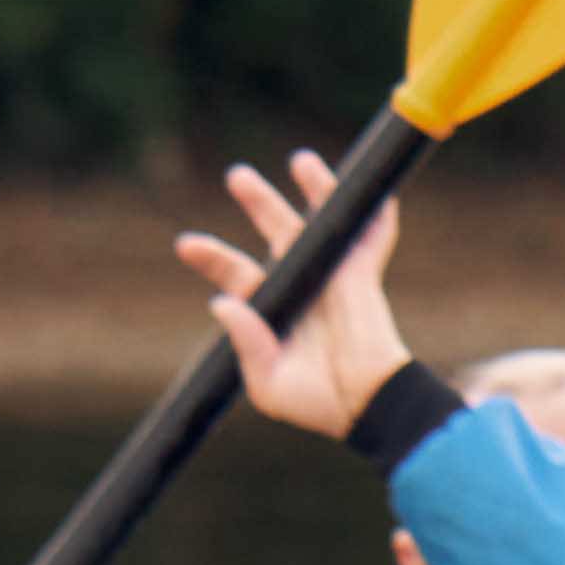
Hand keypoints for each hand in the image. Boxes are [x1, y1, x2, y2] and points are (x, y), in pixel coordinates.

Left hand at [184, 148, 414, 439]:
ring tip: (300, 159)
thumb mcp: (267, 383)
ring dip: (315, 190)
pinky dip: (377, 214)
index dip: (213, 258)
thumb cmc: (317, 404)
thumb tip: (221, 301)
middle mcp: (303, 288)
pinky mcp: (362, 277)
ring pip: (322, 223)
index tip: (186, 244)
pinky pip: (372, 238)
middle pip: (278, 234)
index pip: (239, 276)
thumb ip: (246, 343)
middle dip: (258, 203)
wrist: (367, 404)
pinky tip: (377, 187)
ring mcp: (334, 279)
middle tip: (237, 176)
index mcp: (275, 313)